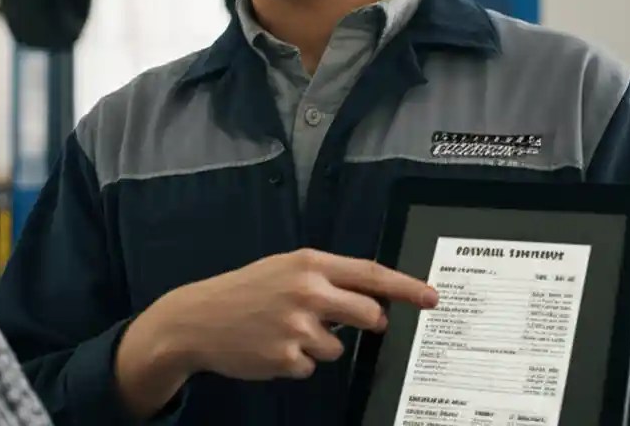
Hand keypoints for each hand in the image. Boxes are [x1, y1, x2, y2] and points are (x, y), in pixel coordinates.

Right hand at [115, 248, 438, 418]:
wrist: (197, 319)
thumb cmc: (244, 291)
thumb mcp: (284, 269)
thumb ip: (325, 278)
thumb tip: (371, 297)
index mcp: (309, 264)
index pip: (371, 274)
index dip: (407, 287)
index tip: (431, 297)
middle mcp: (308, 292)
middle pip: (369, 314)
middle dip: (369, 321)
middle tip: (348, 321)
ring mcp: (298, 327)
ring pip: (339, 347)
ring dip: (320, 344)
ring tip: (285, 331)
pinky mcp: (287, 357)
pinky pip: (312, 366)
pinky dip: (297, 361)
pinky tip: (271, 347)